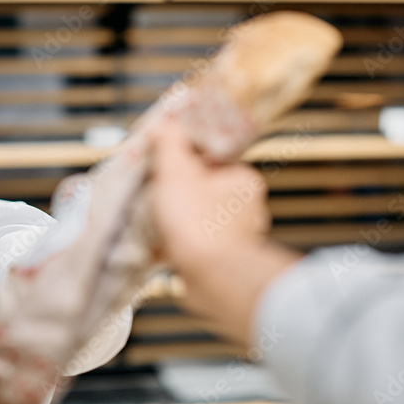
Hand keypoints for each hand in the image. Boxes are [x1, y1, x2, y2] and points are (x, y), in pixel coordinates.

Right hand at [146, 118, 300, 344]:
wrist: (210, 279)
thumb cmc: (197, 223)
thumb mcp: (176, 172)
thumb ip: (170, 144)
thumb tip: (165, 124)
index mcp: (244, 180)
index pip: (212, 162)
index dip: (184, 164)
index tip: (162, 169)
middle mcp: (248, 209)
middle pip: (205, 192)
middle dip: (179, 195)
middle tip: (155, 196)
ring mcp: (238, 238)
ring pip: (201, 221)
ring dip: (178, 222)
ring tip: (155, 223)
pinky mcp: (225, 262)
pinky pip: (198, 246)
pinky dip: (180, 246)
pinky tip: (161, 246)